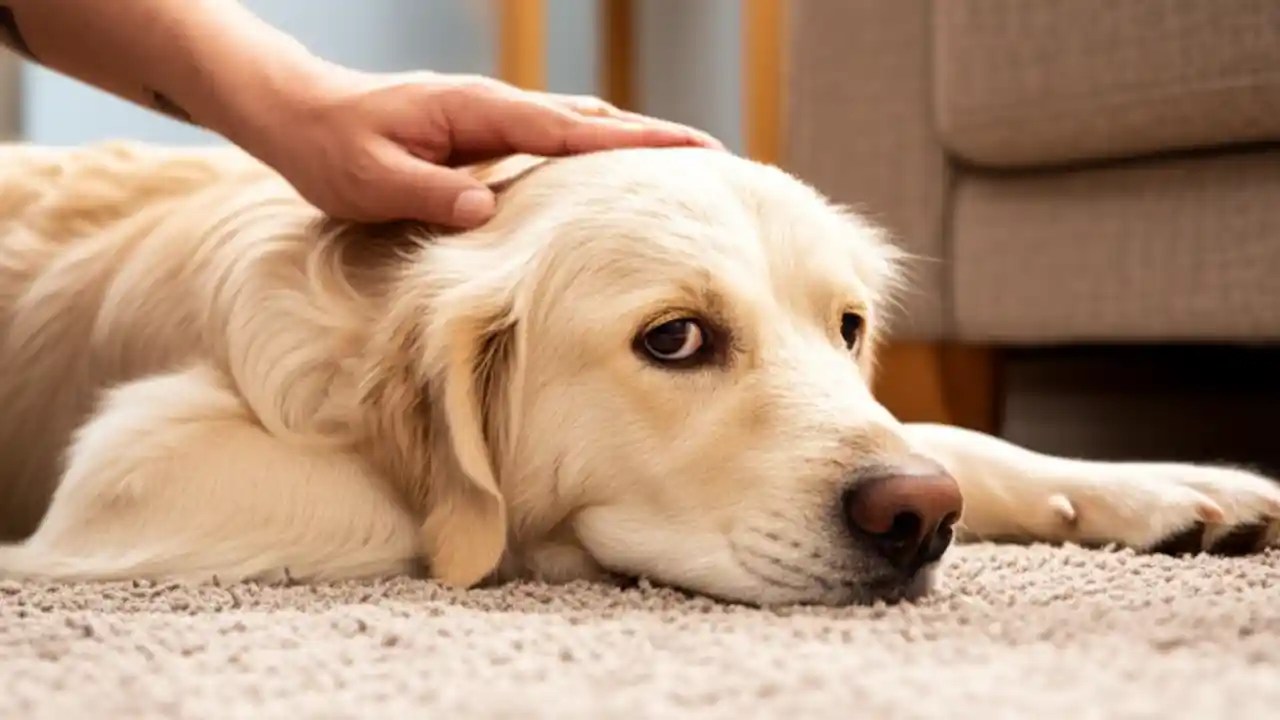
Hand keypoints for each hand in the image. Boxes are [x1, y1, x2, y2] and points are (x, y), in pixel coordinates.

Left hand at [235, 68, 723, 227]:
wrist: (302, 114)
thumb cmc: (332, 147)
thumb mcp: (370, 179)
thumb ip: (432, 194)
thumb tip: (490, 210)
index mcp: (480, 112)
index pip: (573, 130)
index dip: (635, 145)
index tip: (694, 153)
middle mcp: (498, 110)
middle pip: (594, 120)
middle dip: (657, 139)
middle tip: (718, 160)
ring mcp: (496, 121)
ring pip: (580, 128)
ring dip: (632, 144)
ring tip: (686, 169)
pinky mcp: (488, 138)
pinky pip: (556, 145)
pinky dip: (597, 154)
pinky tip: (615, 180)